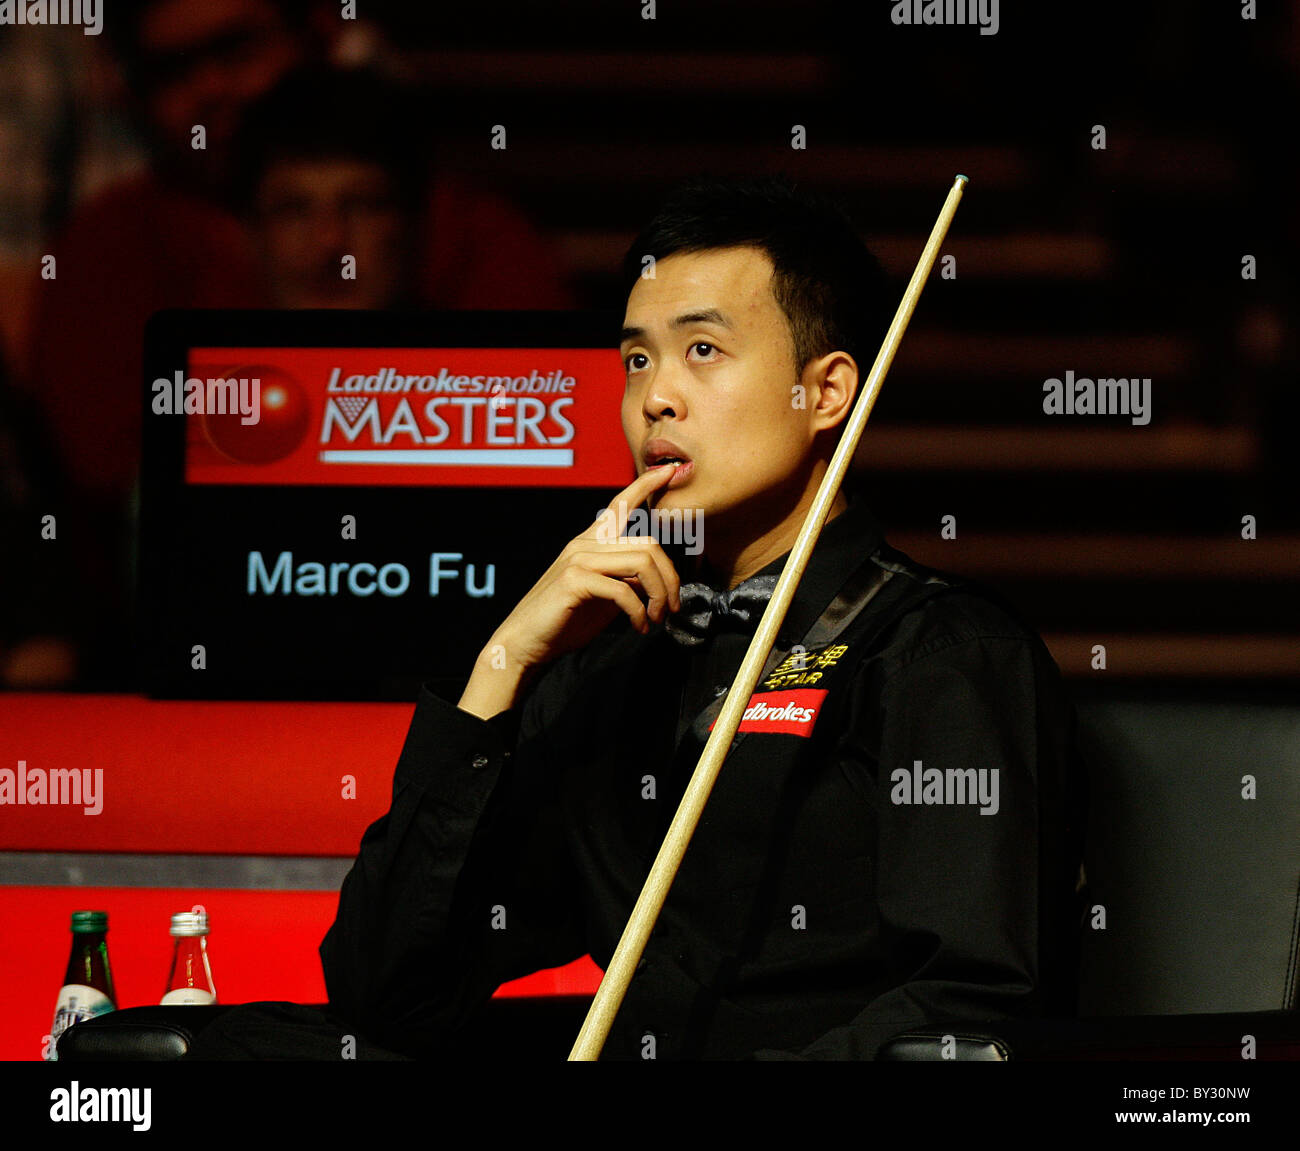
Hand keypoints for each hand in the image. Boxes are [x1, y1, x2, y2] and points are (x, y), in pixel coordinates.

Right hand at [488, 463, 684, 671]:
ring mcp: (578, 559)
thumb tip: (655, 579)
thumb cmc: (563, 621)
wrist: (526, 644)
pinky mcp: (574, 580)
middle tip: (672, 608)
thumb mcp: (603, 596)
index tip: (668, 471)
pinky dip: (639, 613)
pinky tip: (639, 627)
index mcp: (590, 543)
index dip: (646, 485)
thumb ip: (625, 579)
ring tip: (656, 618)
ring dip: (659, 595)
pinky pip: (624, 590)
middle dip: (671, 578)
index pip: (620, 504)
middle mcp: (584, 544)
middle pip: (649, 544)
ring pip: (642, 562)